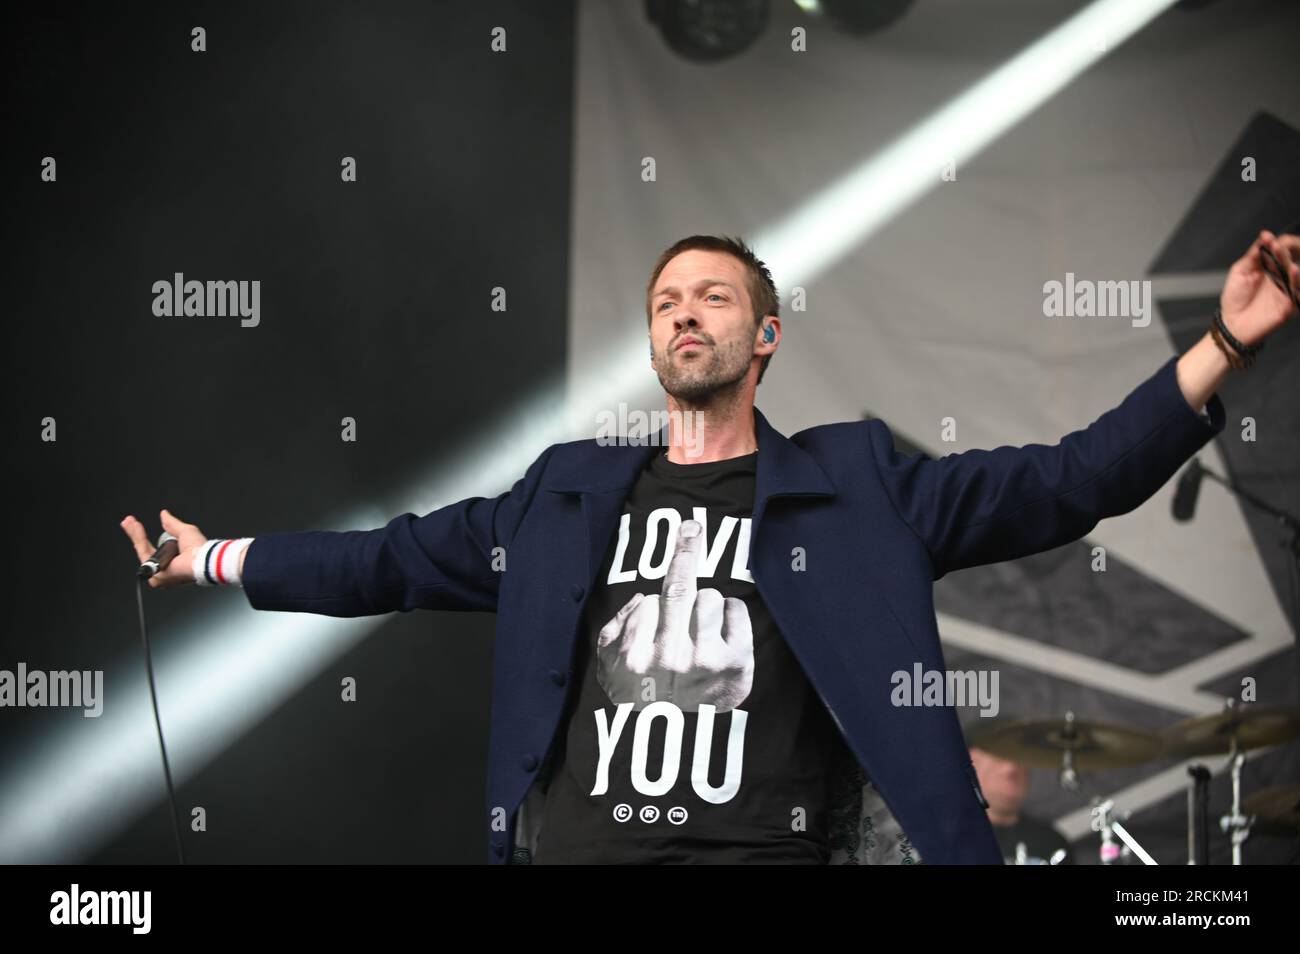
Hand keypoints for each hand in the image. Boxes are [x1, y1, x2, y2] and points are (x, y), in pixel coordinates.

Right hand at [120, 509, 207, 587]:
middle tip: (128, 520)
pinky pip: (144, 554)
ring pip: (141, 550)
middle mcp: (162, 571)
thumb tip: (164, 514)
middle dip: (135, 534)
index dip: (142, 536)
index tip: (135, 523)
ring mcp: (158, 575)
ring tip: (130, 522)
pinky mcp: (156, 576)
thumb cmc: (200, 549)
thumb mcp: (184, 532)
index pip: (152, 549)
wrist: (203, 558)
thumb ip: (172, 524)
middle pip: (144, 550)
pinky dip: (138, 539)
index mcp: (170, 563)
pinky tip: (135, 529)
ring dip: (135, 535)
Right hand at [596, 519, 753, 711]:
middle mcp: (669, 658)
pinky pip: (735, 610)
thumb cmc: (645, 698)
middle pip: (682, 589)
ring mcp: (705, 661)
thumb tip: (641, 600)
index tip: (685, 528)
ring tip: (700, 630)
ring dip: (704, 607)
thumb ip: (614, 631)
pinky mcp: (737, 663)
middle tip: (692, 528)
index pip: (652, 600)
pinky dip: (731, 615)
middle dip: (687, 551)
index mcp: (635, 657)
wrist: (683, 746)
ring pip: (708, 597)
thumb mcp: (610, 670)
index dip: (671, 562)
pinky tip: (722, 635)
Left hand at [1220, 230, 1298, 347]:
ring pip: (1296, 275)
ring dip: (1291, 265)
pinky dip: (1297, 282)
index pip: (1281, 249)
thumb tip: (1264, 236)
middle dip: (1284, 251)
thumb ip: (1253, 255)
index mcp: (1270, 267)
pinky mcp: (1289, 305)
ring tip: (1285, 260)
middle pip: (1289, 259)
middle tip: (1276, 245)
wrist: (1232, 323)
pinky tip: (1294, 272)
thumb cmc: (1235, 298)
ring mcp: (1286, 290)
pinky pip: (1298, 293)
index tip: (1268, 238)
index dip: (1278, 242)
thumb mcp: (1240, 271)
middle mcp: (1281, 276)